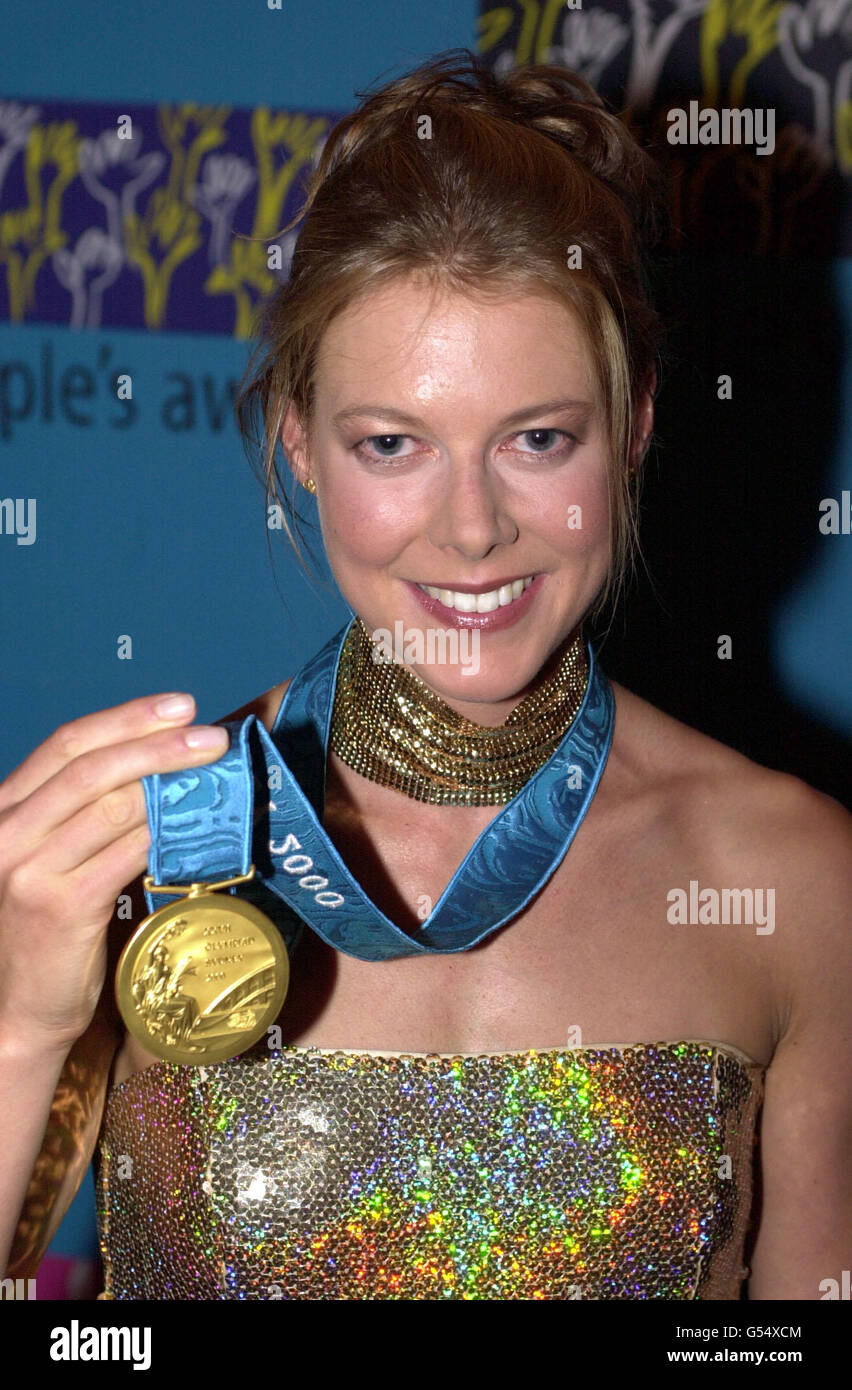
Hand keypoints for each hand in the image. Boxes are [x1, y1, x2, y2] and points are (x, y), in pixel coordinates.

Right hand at [0, 694, 229, 1053]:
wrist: (23, 1007)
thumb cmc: (51, 926)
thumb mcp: (57, 855)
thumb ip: (91, 811)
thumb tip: (170, 763)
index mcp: (4, 808)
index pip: (66, 744)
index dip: (126, 718)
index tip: (180, 706)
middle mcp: (7, 832)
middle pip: (90, 768)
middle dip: (157, 744)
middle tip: (212, 735)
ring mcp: (29, 869)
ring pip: (112, 807)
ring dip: (172, 786)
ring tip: (216, 775)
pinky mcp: (61, 905)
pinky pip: (126, 854)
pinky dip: (166, 834)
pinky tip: (197, 826)